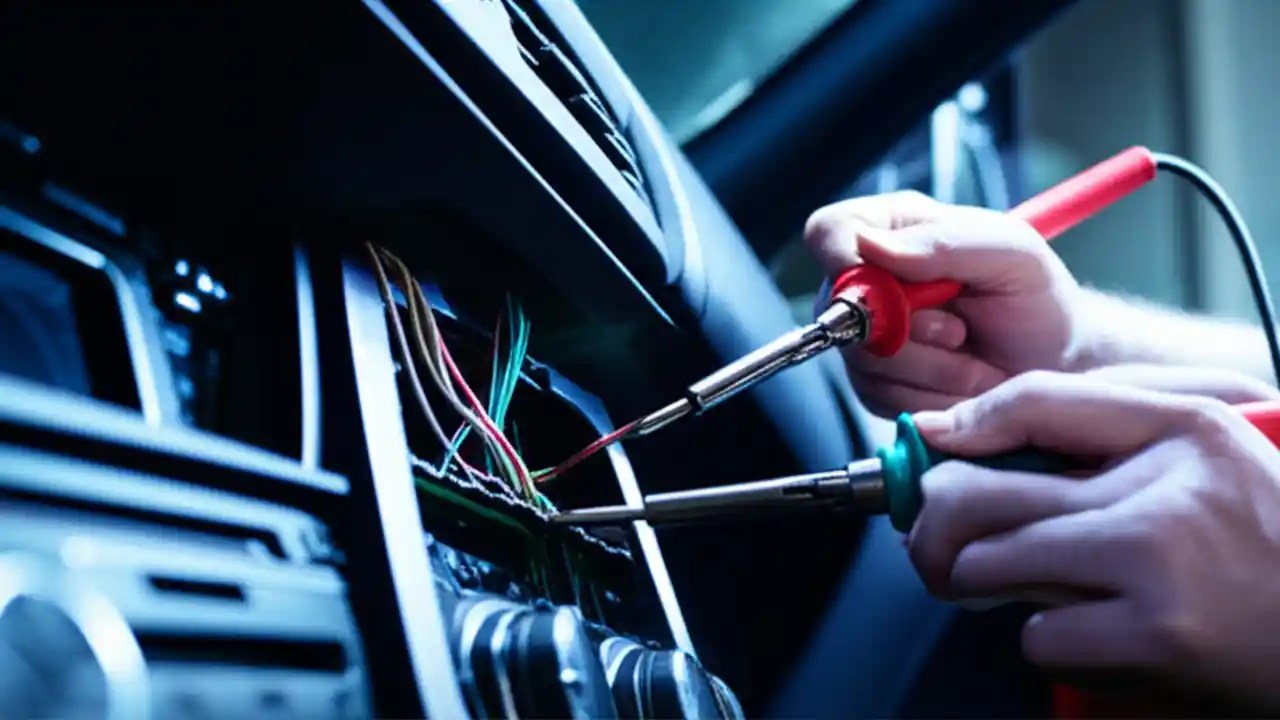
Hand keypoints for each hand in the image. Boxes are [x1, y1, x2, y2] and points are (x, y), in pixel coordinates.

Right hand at [805, 191, 1083, 416]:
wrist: (1054, 365)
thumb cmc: (1035, 297)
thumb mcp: (1008, 252)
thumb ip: (942, 244)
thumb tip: (870, 246)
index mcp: (893, 229)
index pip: (829, 232)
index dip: (838, 257)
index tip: (883, 289)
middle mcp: (869, 281)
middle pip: (842, 308)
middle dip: (908, 332)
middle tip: (959, 333)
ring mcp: (867, 336)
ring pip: (864, 360)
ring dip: (929, 370)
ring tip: (972, 360)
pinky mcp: (875, 385)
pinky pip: (881, 398)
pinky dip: (930, 399)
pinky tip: (961, 385)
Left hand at [907, 370, 1279, 706]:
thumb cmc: (1266, 542)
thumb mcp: (1208, 449)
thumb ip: (1101, 422)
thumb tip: (968, 430)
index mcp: (1182, 430)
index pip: (1035, 402)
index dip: (960, 427)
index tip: (928, 449)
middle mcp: (1165, 489)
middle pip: (975, 495)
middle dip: (935, 529)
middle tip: (940, 549)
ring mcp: (1158, 566)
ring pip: (989, 567)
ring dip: (992, 588)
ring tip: (1032, 587)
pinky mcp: (1156, 639)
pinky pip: (1039, 638)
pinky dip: (1053, 644)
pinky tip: (1098, 635)